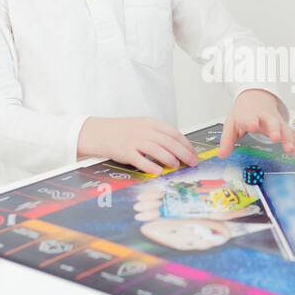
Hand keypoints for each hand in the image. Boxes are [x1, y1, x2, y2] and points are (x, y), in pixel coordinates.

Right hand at [77, 116, 199, 175]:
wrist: (99, 132)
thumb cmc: (123, 131)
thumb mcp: (143, 126)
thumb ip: (159, 135)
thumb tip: (178, 148)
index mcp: (151, 123)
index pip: (174, 133)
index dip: (186, 144)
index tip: (194, 154)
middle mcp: (144, 131)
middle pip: (169, 142)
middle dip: (184, 153)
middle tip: (192, 163)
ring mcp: (134, 141)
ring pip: (157, 149)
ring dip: (170, 158)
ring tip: (176, 166)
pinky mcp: (125, 152)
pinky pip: (140, 160)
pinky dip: (150, 166)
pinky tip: (158, 171)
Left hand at [218, 89, 294, 157]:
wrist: (256, 97)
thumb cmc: (244, 112)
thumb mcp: (231, 124)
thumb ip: (227, 140)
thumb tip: (222, 155)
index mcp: (249, 116)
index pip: (249, 118)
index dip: (251, 122)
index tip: (252, 125)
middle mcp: (265, 117)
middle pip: (271, 122)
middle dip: (274, 130)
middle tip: (276, 138)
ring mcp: (276, 121)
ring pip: (284, 128)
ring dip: (288, 138)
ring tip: (290, 149)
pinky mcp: (284, 126)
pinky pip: (292, 133)